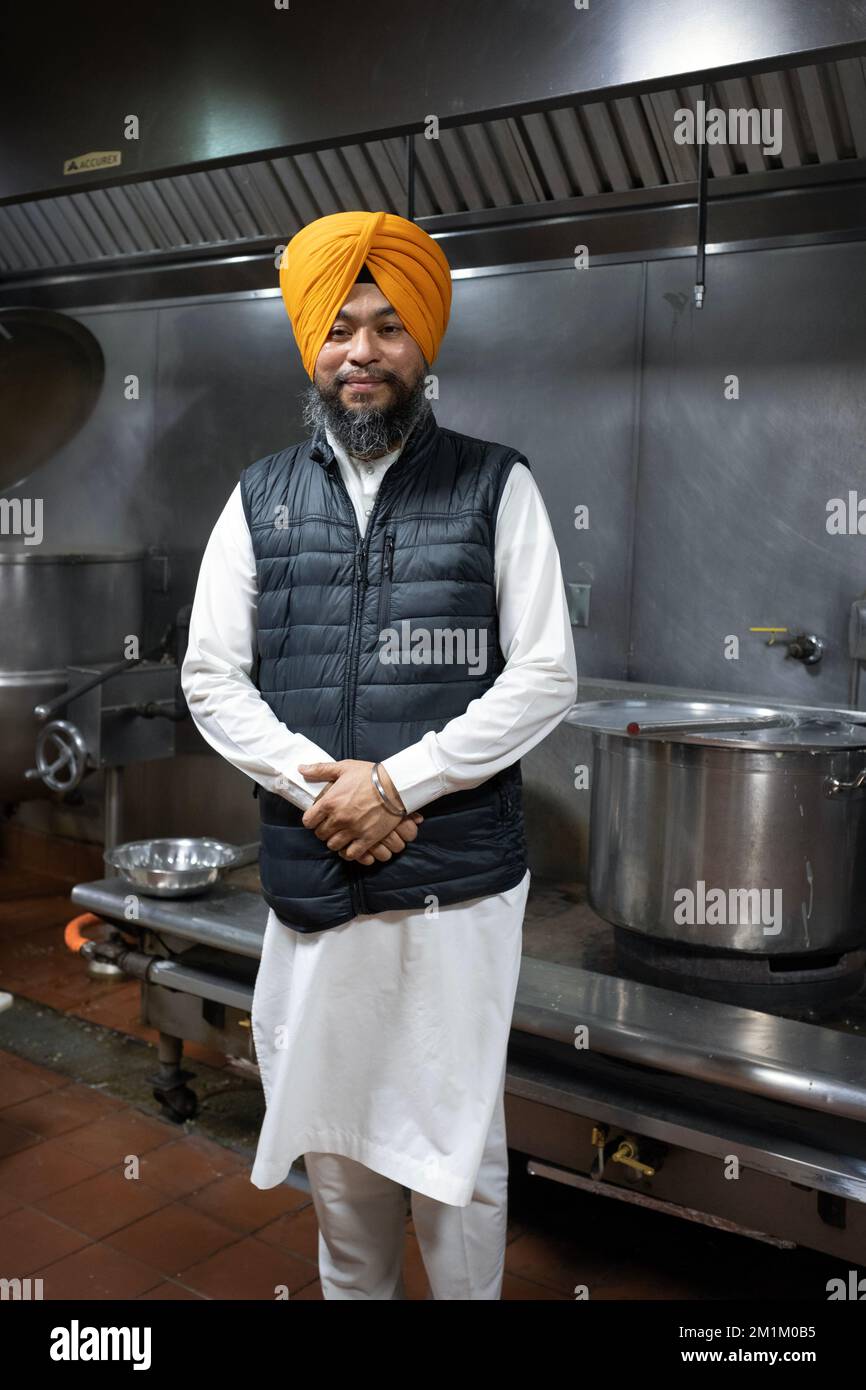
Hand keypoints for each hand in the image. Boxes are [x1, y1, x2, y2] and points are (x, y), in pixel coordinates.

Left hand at [299, 760, 418, 862]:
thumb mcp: (344, 767)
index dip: (312, 820)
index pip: (308, 821)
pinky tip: (351, 846)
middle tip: (331, 826)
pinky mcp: (367, 839)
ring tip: (341, 835)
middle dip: (324, 830)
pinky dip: (349, 852)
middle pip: (321, 834)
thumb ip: (320, 769)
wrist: (395, 785)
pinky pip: (351, 854)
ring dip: (335, 841)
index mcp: (330, 802)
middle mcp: (339, 819)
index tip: (318, 817)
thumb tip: (301, 769)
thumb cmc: (369, 775)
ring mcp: (353, 830)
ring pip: (334, 845)